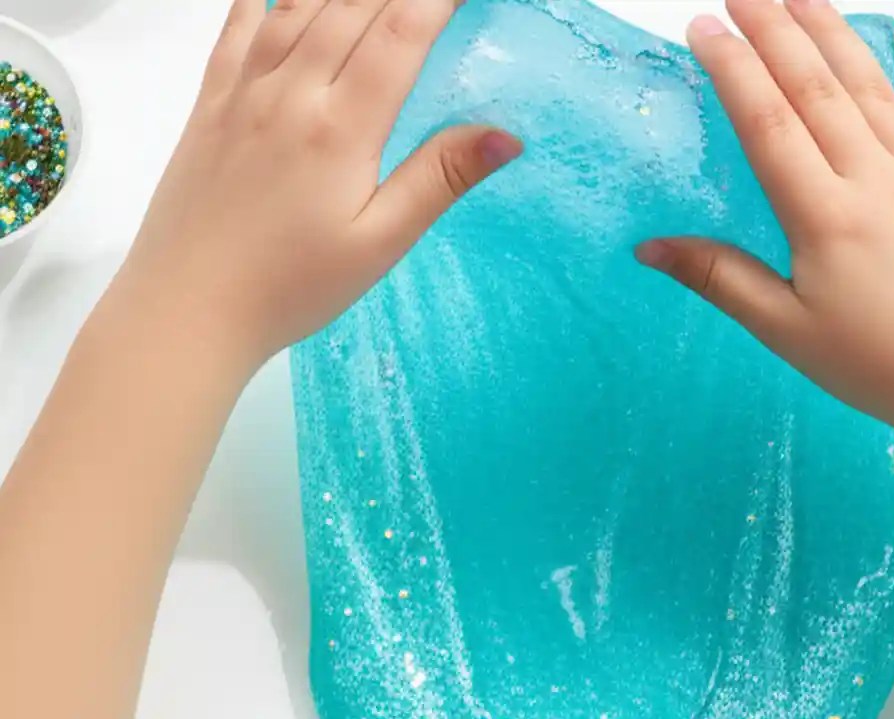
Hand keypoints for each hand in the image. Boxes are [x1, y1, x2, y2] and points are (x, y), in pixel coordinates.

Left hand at [116, 0, 521, 365]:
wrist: (186, 309)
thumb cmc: (292, 286)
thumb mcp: (380, 243)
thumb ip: (438, 180)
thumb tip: (505, 137)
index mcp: (340, 128)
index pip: (400, 36)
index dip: (436, 1)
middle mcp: (290, 93)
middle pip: (351, 9)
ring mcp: (242, 93)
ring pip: (296, 7)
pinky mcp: (208, 105)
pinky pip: (237, 28)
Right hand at [636, 0, 893, 442]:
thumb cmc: (882, 369)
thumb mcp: (786, 332)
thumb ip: (720, 279)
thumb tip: (650, 247)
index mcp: (825, 217)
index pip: (769, 124)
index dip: (733, 69)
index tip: (704, 27)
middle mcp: (876, 182)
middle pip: (819, 90)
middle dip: (776, 31)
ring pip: (874, 90)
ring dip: (835, 36)